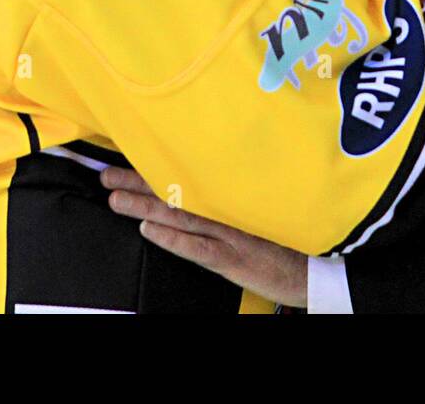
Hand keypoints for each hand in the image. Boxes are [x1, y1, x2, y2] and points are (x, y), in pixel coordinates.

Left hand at [101, 166, 308, 307]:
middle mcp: (227, 208)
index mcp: (229, 195)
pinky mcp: (233, 258)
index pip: (186, 176)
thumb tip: (198, 184)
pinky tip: (150, 231)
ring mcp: (229, 233)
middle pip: (177, 191)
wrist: (316, 267)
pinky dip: (173, 238)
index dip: (155, 168)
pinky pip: (198, 247)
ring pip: (181, 215)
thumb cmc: (287, 238)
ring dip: (145, 206)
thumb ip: (230, 197)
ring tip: (116, 199)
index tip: (129, 157)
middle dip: (139, 182)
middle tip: (107, 175)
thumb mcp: (258, 210)